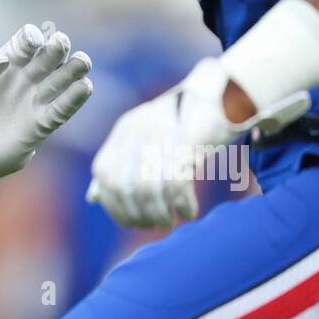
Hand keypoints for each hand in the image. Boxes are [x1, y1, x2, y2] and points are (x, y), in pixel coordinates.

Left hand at [0, 22, 93, 190]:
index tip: (34, 40)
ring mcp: (33, 102)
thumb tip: (2, 60)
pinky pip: (62, 110)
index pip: (24, 43)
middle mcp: (23, 80)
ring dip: (74, 68)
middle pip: (48, 56)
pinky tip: (84, 86)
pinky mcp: (40, 127)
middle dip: (57, 46)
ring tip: (82, 61)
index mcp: (2, 66)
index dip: (31, 37)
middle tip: (60, 44)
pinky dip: (74, 98)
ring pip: (62, 79)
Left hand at [86, 58, 309, 227]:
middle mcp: (139, 128)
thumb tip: (93, 198)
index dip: (113, 203)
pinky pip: (176, 183)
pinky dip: (182, 205)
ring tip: (170, 221)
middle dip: (135, 214)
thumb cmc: (186, 125)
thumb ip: (120, 167)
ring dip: (158, 213)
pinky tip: (189, 213)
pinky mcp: (188, 140)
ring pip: (146, 188)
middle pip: (122, 184)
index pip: (103, 172)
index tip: (131, 221)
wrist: (225, 94)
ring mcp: (162, 132)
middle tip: (153, 224)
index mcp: (126, 128)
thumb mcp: (148, 141)